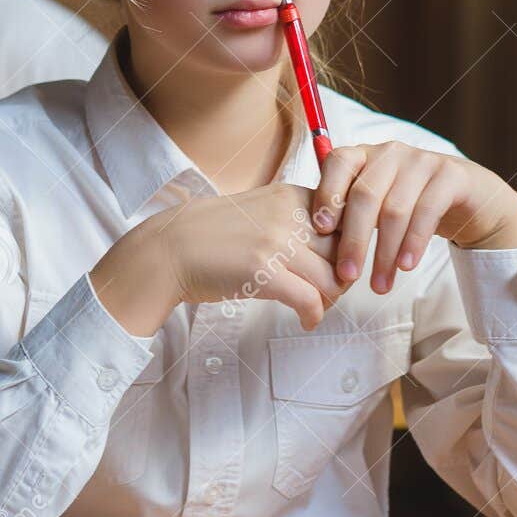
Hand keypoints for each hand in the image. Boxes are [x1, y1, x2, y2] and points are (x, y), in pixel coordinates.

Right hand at [90, 182, 346, 335]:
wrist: (168, 250)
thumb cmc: (211, 236)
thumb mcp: (260, 211)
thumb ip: (294, 221)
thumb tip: (333, 247)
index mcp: (290, 195)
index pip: (346, 221)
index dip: (348, 249)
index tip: (337, 266)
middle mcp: (289, 214)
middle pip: (345, 251)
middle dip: (343, 277)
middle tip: (330, 293)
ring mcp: (276, 242)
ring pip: (333, 279)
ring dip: (330, 300)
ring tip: (315, 308)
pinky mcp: (264, 272)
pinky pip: (310, 300)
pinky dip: (313, 315)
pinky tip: (305, 321)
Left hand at [310, 141, 516, 294]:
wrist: (469, 201)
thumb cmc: (409, 206)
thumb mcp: (376, 206)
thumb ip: (347, 215)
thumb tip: (309, 250)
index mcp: (365, 154)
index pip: (338, 162)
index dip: (327, 194)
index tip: (321, 230)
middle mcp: (391, 152)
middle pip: (365, 194)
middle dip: (354, 240)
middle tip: (347, 276)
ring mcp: (422, 161)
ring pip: (395, 209)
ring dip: (385, 253)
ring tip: (380, 285)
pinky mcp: (450, 176)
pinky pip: (427, 212)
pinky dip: (413, 243)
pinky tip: (406, 267)